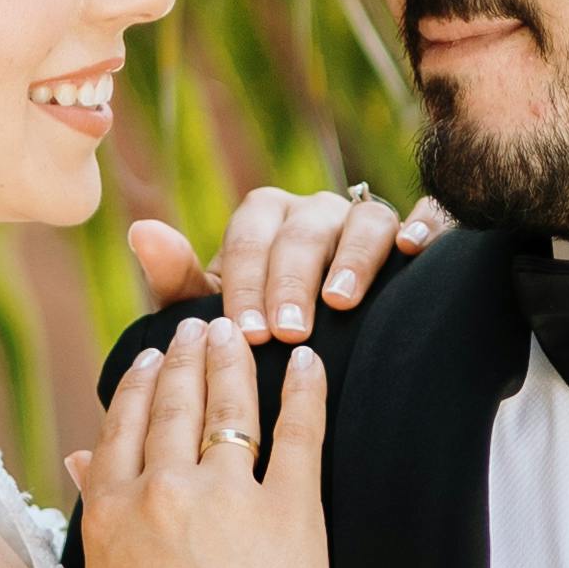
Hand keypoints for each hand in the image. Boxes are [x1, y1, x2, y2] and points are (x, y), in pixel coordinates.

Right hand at [68, 312, 328, 567]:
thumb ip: (96, 515)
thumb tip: (80, 459)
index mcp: (112, 511)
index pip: (124, 425)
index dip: (139, 384)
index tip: (151, 358)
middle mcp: (163, 490)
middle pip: (175, 403)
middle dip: (186, 356)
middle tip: (197, 325)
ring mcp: (227, 497)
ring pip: (228, 405)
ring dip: (230, 359)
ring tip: (235, 331)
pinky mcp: (290, 511)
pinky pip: (298, 432)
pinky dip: (305, 390)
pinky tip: (308, 361)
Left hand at [128, 179, 446, 344]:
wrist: (315, 356)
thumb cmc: (262, 330)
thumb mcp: (217, 315)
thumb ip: (179, 281)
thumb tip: (141, 231)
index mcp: (265, 220)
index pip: (251, 233)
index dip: (246, 279)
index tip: (244, 332)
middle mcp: (316, 212)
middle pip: (304, 229)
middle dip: (291, 281)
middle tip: (287, 333)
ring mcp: (367, 220)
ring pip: (364, 220)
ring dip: (352, 259)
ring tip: (340, 305)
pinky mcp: (416, 235)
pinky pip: (427, 216)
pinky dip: (425, 224)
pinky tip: (413, 251)